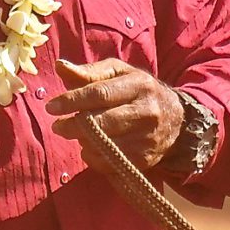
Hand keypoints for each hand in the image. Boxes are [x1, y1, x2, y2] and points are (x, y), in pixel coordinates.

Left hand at [46, 58, 182, 173]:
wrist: (178, 120)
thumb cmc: (140, 91)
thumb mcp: (120, 74)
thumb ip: (90, 72)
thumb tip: (60, 66)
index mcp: (140, 85)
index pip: (101, 93)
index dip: (73, 101)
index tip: (51, 107)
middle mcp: (147, 112)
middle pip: (102, 122)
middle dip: (74, 125)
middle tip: (57, 127)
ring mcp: (148, 139)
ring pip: (104, 145)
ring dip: (84, 142)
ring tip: (78, 134)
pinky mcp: (145, 160)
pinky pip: (110, 163)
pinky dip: (94, 157)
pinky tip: (92, 147)